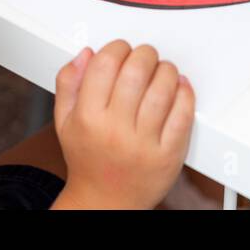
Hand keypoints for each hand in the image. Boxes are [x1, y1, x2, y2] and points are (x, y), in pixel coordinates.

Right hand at [52, 41, 194, 208]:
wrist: (104, 202)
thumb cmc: (87, 159)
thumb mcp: (64, 121)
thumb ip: (68, 83)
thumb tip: (86, 54)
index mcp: (87, 117)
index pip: (105, 64)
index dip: (117, 47)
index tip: (121, 50)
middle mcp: (115, 129)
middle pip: (137, 71)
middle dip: (144, 54)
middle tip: (144, 58)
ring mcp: (144, 144)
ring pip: (163, 88)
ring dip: (166, 69)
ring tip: (161, 72)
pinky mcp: (169, 155)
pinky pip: (183, 114)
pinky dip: (185, 93)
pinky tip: (178, 88)